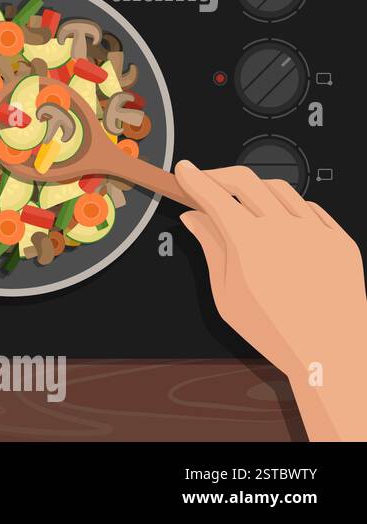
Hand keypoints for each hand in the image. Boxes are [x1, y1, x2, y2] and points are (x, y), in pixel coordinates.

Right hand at [177, 161, 366, 439]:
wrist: (332, 353)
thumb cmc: (275, 331)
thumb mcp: (227, 294)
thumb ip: (211, 248)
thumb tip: (193, 217)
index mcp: (251, 243)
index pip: (214, 195)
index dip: (194, 179)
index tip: (184, 170)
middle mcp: (285, 229)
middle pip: (245, 181)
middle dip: (219, 174)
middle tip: (206, 180)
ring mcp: (317, 231)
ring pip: (279, 188)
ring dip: (254, 188)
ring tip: (241, 202)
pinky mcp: (339, 239)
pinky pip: (309, 208)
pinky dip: (287, 207)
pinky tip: (277, 222)